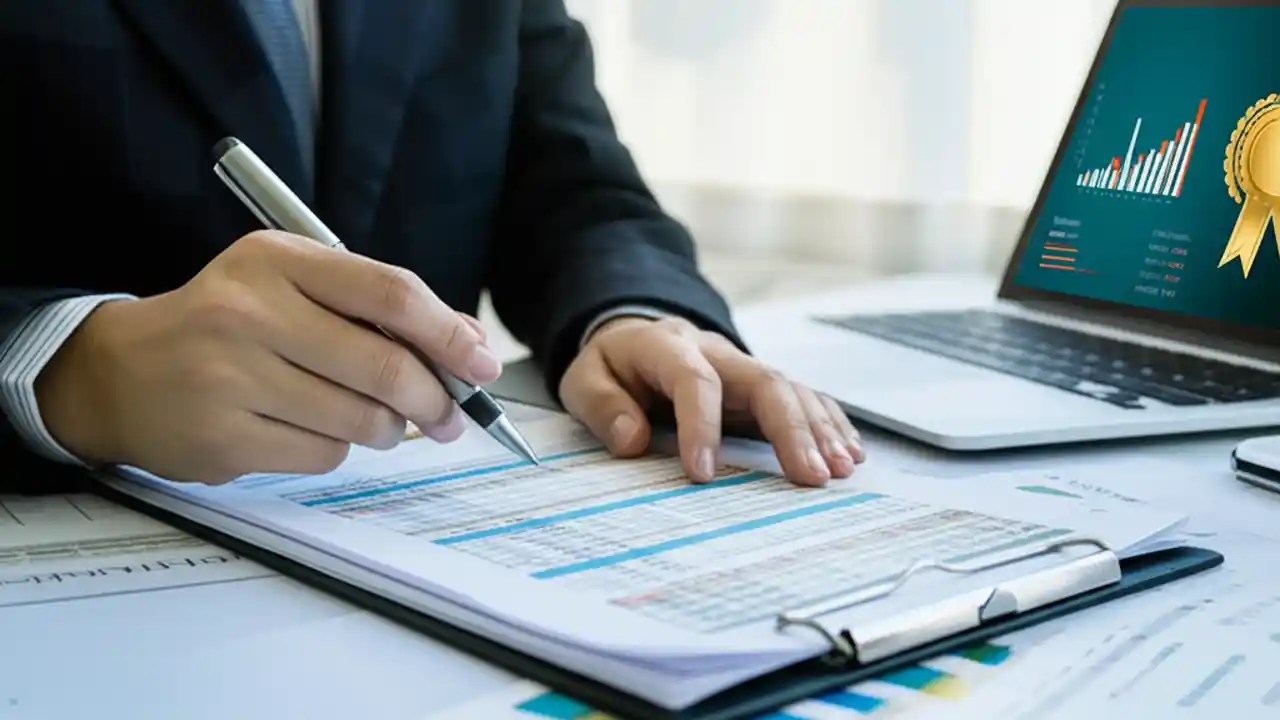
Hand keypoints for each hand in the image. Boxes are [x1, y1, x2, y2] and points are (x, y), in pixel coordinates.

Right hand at [36, 230, 499, 482]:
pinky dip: (338, 447)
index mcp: (277, 261)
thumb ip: (377, 309)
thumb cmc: (228, 324)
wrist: (123, 371)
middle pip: (386, 367)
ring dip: (390, 429)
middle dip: (437, 399)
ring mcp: (232, 378)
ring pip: (362, 419)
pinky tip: (313, 428)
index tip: (483, 364)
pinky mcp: (223, 437)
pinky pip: (324, 453)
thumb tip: (469, 345)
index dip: (449, 334)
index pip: (390, 294)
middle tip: (452, 415)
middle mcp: (250, 313)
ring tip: (380, 421)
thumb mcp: (292, 288)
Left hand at [559, 316, 864, 485]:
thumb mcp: (585, 380)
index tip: (703, 475)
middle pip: (764, 381)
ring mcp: (744, 367)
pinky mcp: (761, 385)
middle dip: (790, 429)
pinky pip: (804, 398)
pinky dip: (830, 424)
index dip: (701, 426)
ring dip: (819, 431)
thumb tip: (631, 438)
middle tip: (811, 476)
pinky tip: (849, 453)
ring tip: (839, 471)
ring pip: (791, 389)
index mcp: (668, 347)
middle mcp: (717, 353)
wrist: (634, 339)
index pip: (694, 381)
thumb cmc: (613, 367)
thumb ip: (603, 406)